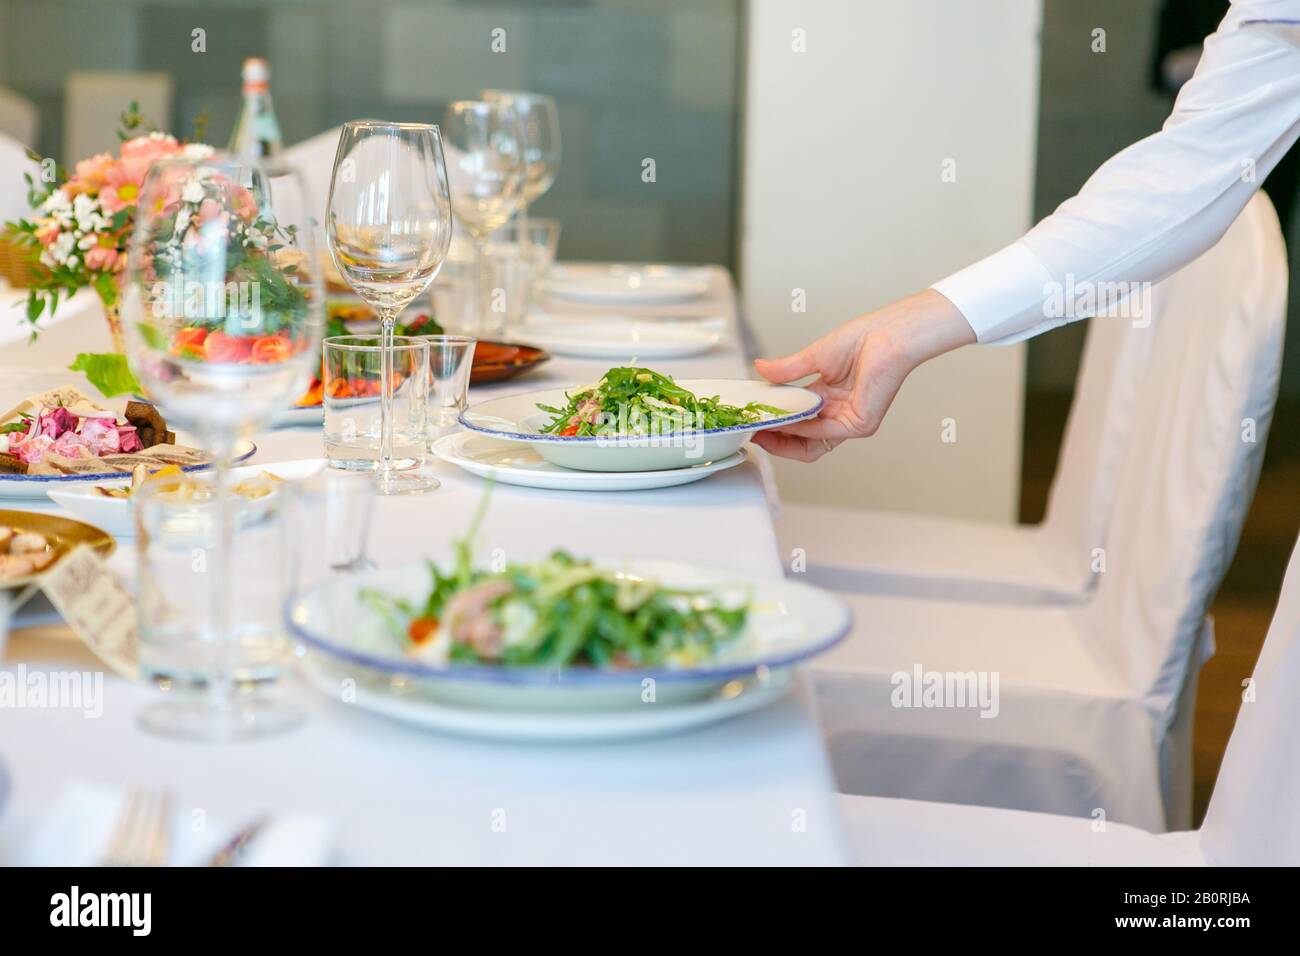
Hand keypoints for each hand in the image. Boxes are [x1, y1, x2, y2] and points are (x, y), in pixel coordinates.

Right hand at [751, 290, 974, 461]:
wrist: (887, 334)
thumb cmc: (862, 340)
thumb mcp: (814, 357)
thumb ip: (786, 370)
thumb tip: (759, 370)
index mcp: (828, 399)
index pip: (797, 422)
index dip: (774, 425)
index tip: (753, 419)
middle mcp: (838, 414)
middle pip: (802, 441)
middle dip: (775, 441)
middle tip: (752, 432)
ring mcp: (848, 422)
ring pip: (810, 444)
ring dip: (782, 438)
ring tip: (760, 428)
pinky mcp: (859, 425)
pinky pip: (822, 434)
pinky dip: (799, 429)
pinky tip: (782, 421)